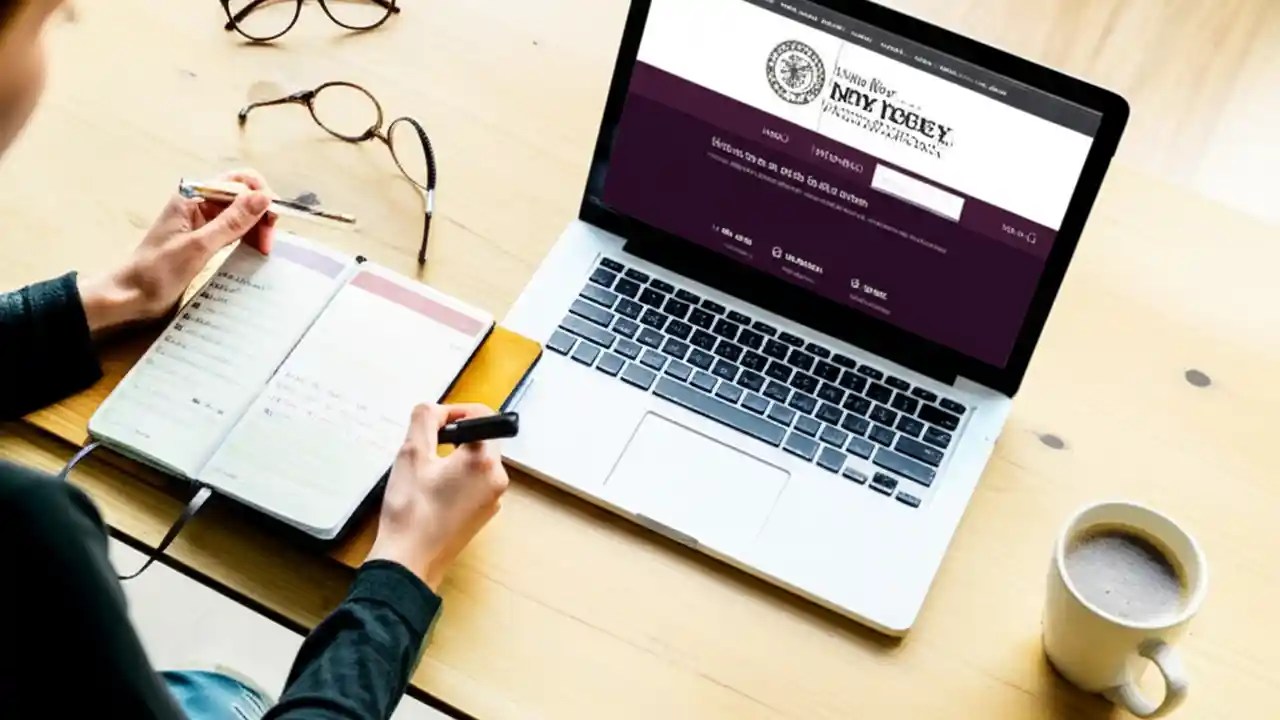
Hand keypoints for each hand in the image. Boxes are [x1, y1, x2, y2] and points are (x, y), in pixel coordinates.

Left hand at [79, 169, 277, 334]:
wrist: (130, 296)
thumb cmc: (157, 271)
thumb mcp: (199, 246)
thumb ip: (232, 221)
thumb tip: (263, 197)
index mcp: (192, 197)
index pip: (236, 182)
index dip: (259, 196)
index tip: (273, 219)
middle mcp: (198, 205)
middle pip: (242, 198)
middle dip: (260, 215)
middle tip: (268, 243)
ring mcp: (202, 223)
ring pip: (241, 216)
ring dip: (256, 229)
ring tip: (263, 251)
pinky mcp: (204, 240)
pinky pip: (233, 232)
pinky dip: (247, 239)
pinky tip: (253, 252)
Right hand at [367, 403, 510, 591]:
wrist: (408, 562)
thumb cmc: (410, 512)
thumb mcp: (411, 454)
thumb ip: (424, 420)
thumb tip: (433, 410)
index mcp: (485, 461)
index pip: (483, 416)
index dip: (456, 411)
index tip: (434, 421)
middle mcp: (496, 480)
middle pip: (480, 439)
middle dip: (452, 436)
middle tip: (424, 446)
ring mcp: (492, 500)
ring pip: (475, 462)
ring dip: (452, 458)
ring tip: (423, 472)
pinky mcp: (482, 515)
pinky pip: (473, 484)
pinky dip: (454, 479)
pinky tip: (430, 492)